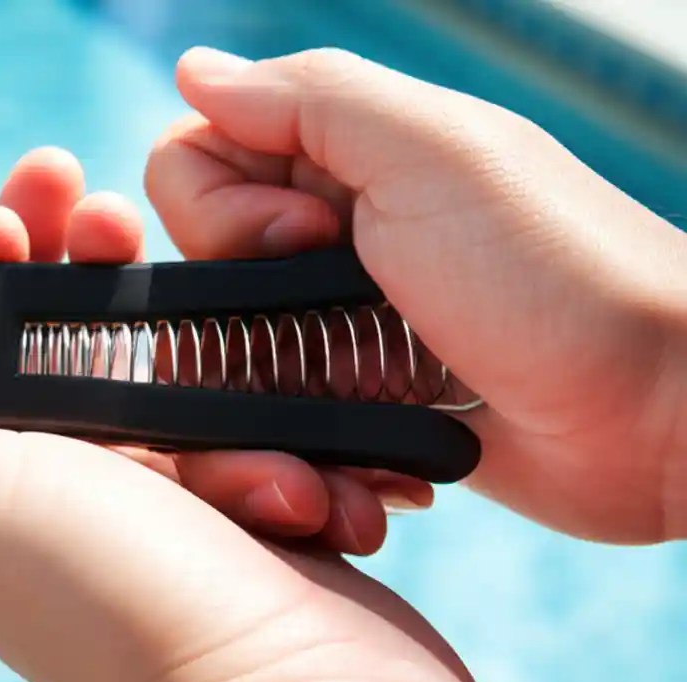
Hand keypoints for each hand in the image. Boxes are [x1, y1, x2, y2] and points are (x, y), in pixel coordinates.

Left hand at [0, 148, 486, 681]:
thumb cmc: (117, 607)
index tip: (35, 194)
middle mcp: (78, 485)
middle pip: (78, 329)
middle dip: (92, 257)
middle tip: (113, 215)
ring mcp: (181, 500)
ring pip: (192, 364)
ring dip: (205, 339)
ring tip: (225, 353)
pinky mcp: (275, 510)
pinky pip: (281, 419)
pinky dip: (289, 419)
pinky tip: (297, 471)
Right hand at [145, 47, 686, 543]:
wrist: (656, 416)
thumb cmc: (557, 277)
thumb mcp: (432, 157)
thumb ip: (308, 101)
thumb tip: (192, 67)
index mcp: (333, 164)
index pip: (188, 165)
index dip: (220, 214)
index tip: (309, 245)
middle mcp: (323, 242)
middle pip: (193, 276)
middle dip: (238, 327)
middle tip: (348, 331)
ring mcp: (335, 331)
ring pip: (223, 370)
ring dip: (266, 418)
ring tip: (354, 427)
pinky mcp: (353, 412)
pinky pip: (274, 436)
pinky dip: (307, 459)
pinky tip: (373, 467)